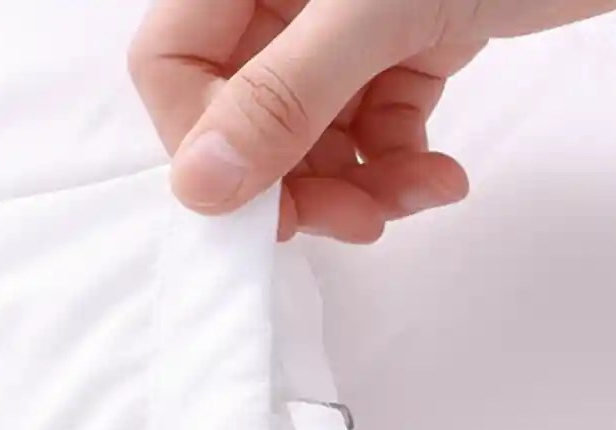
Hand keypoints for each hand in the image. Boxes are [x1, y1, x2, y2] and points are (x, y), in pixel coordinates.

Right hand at [129, 0, 615, 241]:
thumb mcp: (378, 9)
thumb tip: (199, 185)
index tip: (254, 202)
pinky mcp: (410, 44)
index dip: (203, 140)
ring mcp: (348, 23)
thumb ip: (284, 94)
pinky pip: (376, 127)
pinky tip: (441, 178)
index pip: (174, 64)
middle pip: (242, 112)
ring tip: (415, 197)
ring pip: (312, 134)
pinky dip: (401, 165)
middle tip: (349, 222)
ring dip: (356, 186)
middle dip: (294, 180)